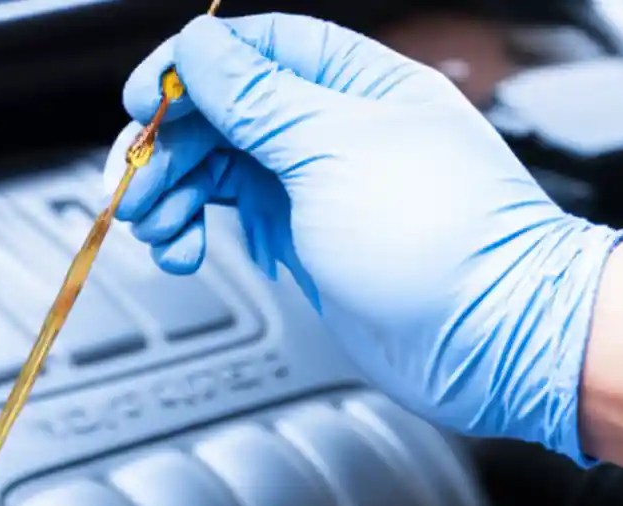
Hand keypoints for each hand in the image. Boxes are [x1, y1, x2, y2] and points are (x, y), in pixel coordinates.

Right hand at [106, 13, 622, 462]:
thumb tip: (197, 48)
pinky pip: (227, 216)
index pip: (251, 49)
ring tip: (156, 228)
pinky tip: (183, 250)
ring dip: (172, 193)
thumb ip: (256, 99)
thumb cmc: (444, 240)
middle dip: (166, 146)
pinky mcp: (302, 236)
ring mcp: (313, 183)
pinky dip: (192, 230)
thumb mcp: (334, 151)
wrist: (491, 340)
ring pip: (215, 167)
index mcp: (351, 83)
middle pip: (220, 112)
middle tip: (131, 184)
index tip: (139, 100)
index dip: (187, 69)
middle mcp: (329, 127)